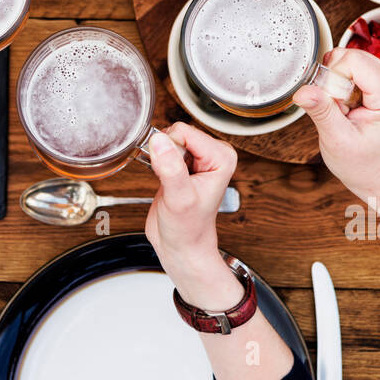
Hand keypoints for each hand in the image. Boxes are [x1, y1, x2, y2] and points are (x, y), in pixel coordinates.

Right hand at [144, 122, 242, 310]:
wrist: (182, 246)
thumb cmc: (188, 229)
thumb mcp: (179, 199)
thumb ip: (170, 168)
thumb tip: (159, 141)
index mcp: (221, 157)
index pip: (184, 132)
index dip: (170, 152)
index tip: (172, 176)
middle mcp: (213, 153)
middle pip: (176, 133)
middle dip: (166, 155)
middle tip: (171, 182)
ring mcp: (198, 157)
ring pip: (167, 139)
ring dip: (160, 159)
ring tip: (169, 183)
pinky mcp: (184, 162)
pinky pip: (163, 147)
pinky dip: (157, 162)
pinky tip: (164, 180)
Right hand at [293, 48, 379, 202]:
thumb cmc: (364, 162)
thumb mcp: (338, 141)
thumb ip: (322, 112)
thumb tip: (303, 91)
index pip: (353, 61)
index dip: (333, 79)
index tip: (334, 105)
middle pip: (350, 56)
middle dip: (334, 81)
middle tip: (338, 109)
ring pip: (349, 58)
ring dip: (337, 82)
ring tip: (343, 109)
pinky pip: (351, 65)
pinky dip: (341, 82)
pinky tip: (347, 103)